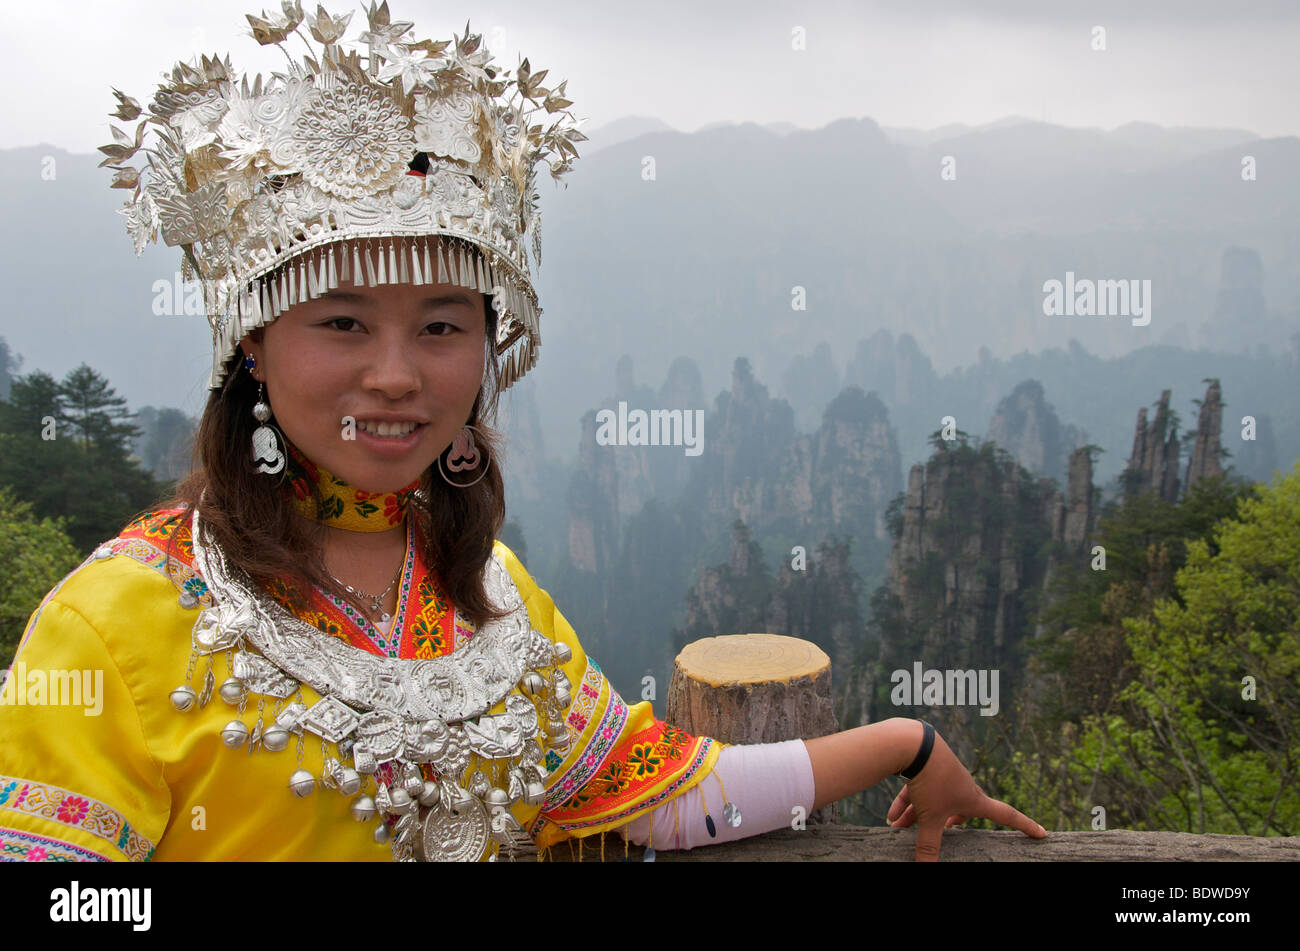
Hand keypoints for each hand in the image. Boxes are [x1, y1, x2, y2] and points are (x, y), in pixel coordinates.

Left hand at [886, 724, 1046, 860]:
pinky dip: (907, 803)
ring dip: (917, 816)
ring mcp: (944, 775)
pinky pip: (919, 791)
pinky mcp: (927, 768)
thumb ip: (928, 846)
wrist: (913, 743)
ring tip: (899, 827)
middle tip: (948, 829)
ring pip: (933, 801)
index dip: (1025, 826)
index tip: (1042, 833)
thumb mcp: (930, 817)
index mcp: (973, 799)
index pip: (1006, 815)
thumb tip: (925, 869)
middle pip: (962, 810)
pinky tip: (892, 816)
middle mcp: (962, 786)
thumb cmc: (931, 780)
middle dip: (951, 822)